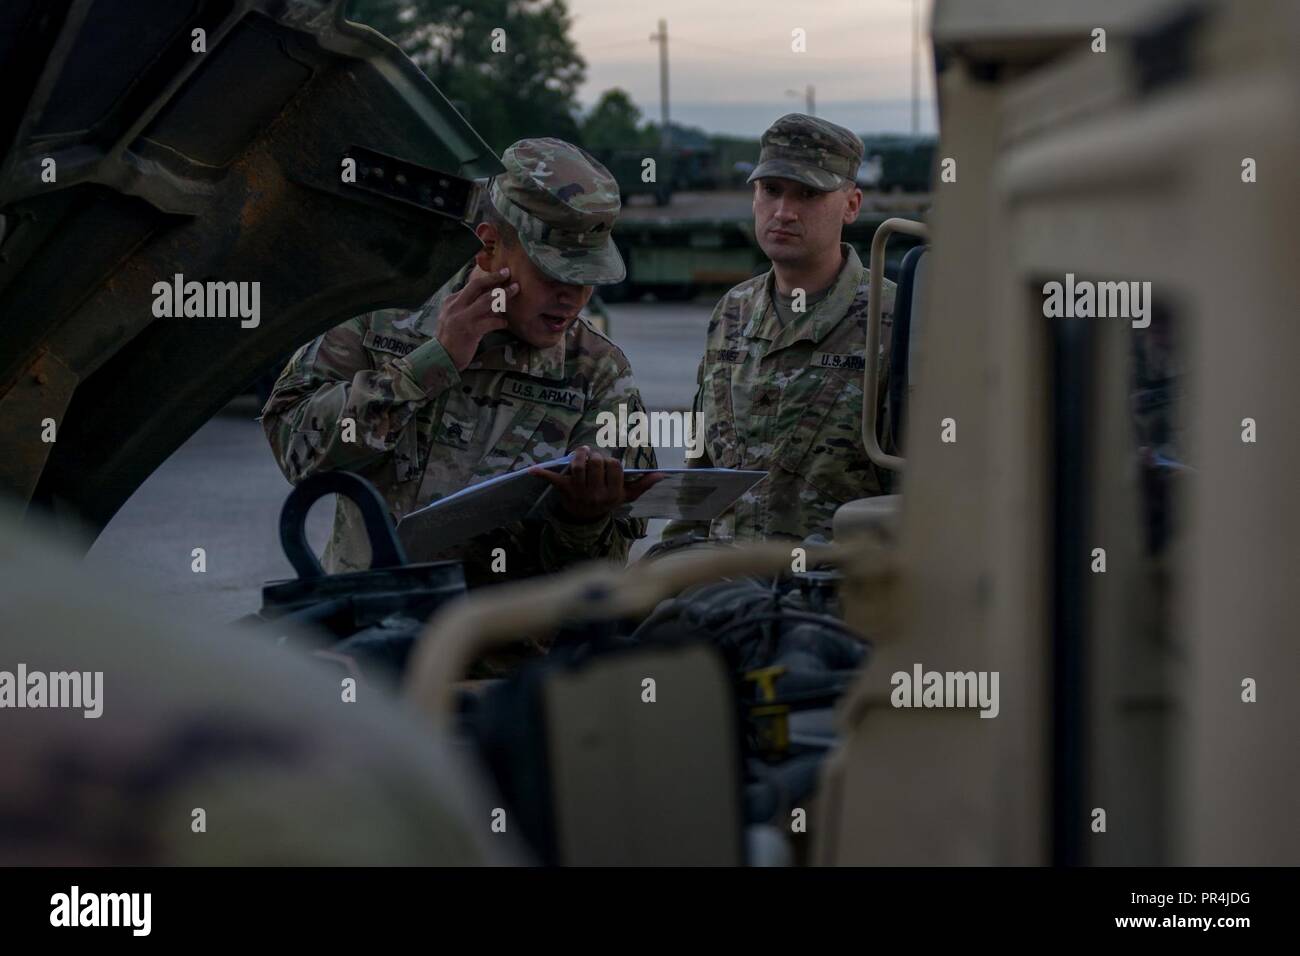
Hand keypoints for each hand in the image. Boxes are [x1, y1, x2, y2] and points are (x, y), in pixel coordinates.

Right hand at [435, 266, 518, 369]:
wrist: (442, 358)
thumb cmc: (451, 339)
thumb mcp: (454, 318)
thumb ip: (467, 307)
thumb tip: (489, 299)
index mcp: (451, 301)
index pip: (470, 285)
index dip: (487, 279)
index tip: (499, 274)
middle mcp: (455, 306)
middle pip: (477, 286)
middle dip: (494, 277)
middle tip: (507, 272)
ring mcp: (462, 318)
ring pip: (486, 300)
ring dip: (503, 294)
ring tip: (515, 289)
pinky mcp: (470, 331)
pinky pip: (490, 322)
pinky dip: (501, 321)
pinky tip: (506, 322)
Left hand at [529, 445, 664, 522]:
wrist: (585, 519)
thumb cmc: (608, 502)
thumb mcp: (627, 497)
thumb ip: (643, 485)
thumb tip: (662, 474)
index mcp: (613, 493)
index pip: (614, 465)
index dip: (610, 461)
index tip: (606, 464)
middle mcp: (596, 494)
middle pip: (596, 462)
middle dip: (594, 455)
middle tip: (592, 457)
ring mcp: (579, 492)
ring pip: (578, 465)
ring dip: (578, 454)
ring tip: (580, 453)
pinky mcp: (564, 490)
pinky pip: (553, 479)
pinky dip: (542, 473)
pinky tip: (532, 469)